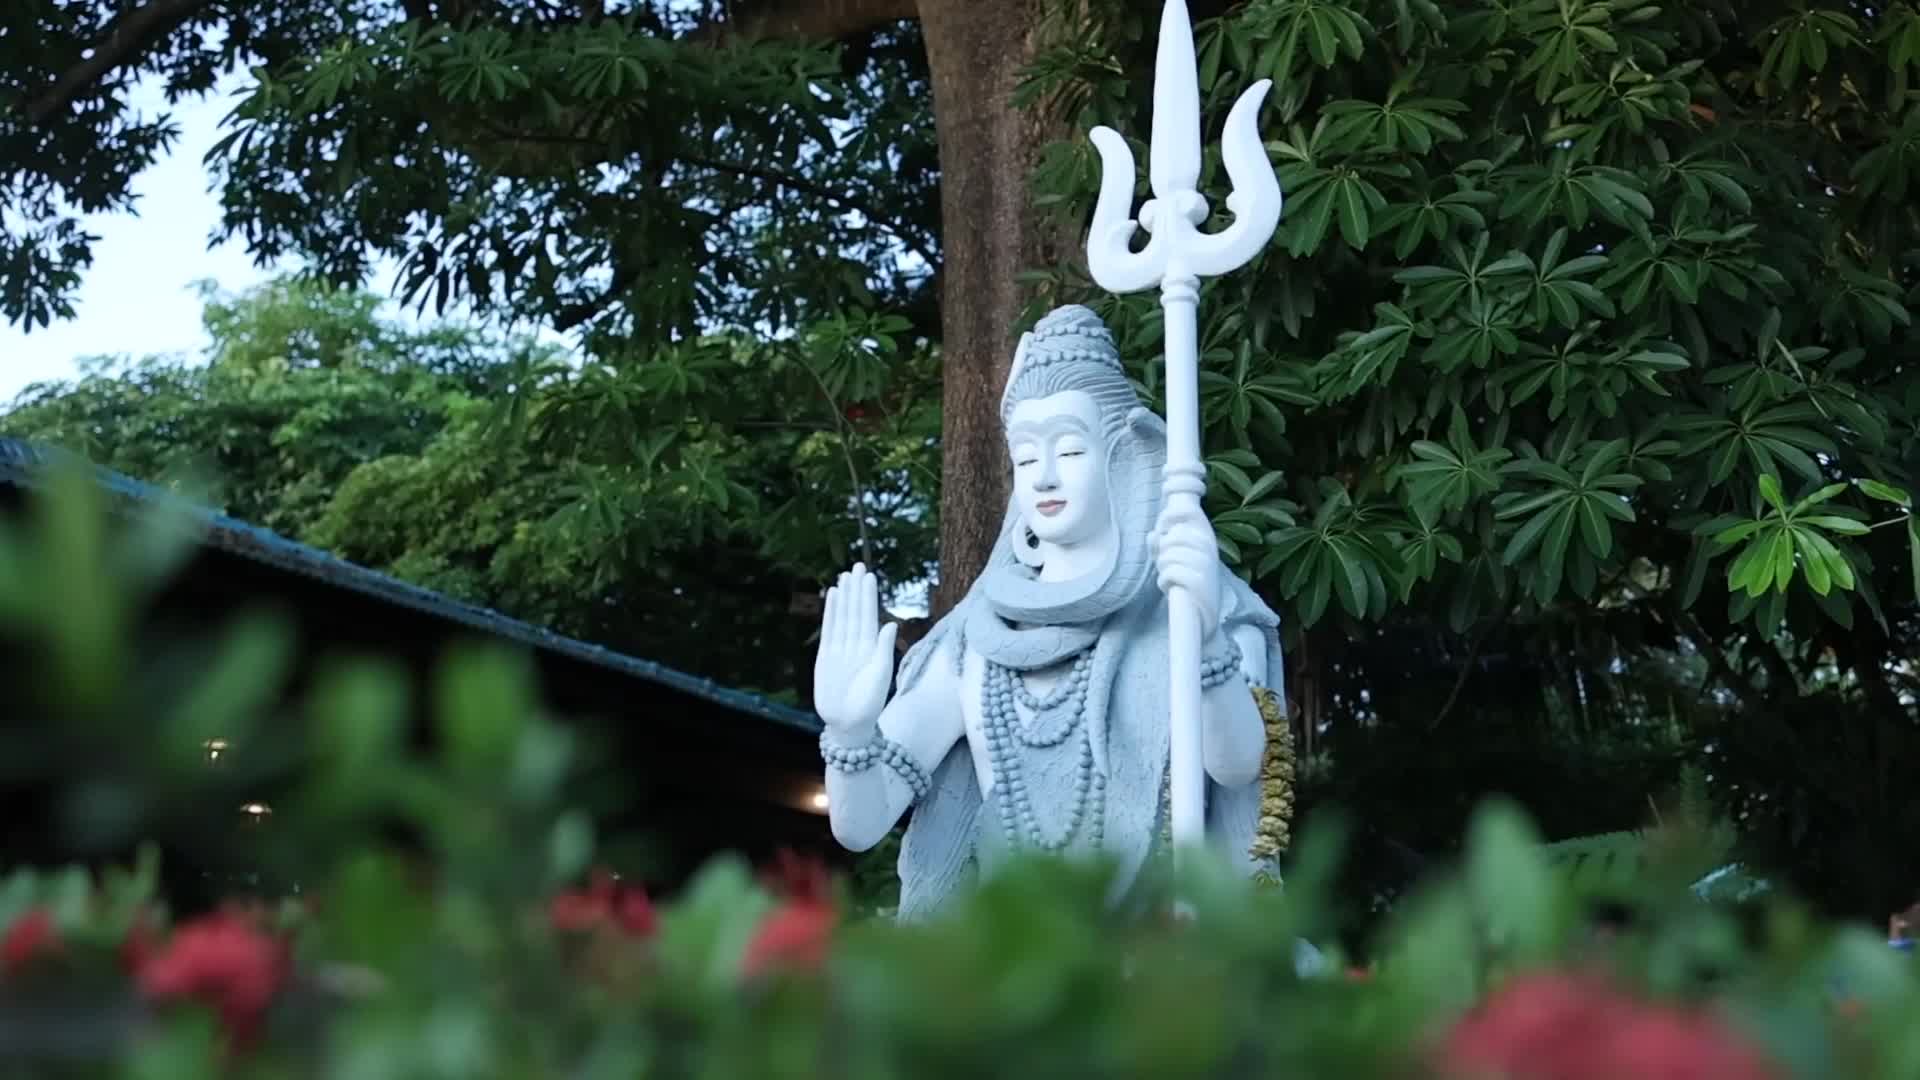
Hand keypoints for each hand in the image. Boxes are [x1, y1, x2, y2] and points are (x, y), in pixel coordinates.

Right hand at [813, 563, 899, 731]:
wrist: (848, 724)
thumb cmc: (868, 704)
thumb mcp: (880, 676)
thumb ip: (883, 650)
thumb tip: (890, 623)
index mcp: (872, 648)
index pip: (869, 616)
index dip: (869, 596)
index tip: (869, 576)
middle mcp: (856, 644)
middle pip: (856, 610)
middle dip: (857, 589)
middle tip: (857, 565)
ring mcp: (840, 649)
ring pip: (843, 616)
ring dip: (844, 596)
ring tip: (845, 576)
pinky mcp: (826, 656)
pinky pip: (829, 629)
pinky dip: (831, 612)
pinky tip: (832, 596)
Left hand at [1151, 501, 1221, 638]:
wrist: (1205, 618)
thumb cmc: (1190, 585)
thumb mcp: (1178, 561)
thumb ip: (1164, 546)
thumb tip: (1152, 535)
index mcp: (1206, 539)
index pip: (1191, 513)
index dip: (1172, 515)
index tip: (1163, 525)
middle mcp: (1209, 549)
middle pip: (1173, 537)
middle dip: (1163, 551)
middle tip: (1166, 565)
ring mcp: (1205, 566)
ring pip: (1169, 555)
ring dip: (1163, 569)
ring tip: (1170, 578)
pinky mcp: (1199, 582)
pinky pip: (1170, 572)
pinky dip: (1164, 580)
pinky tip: (1169, 587)